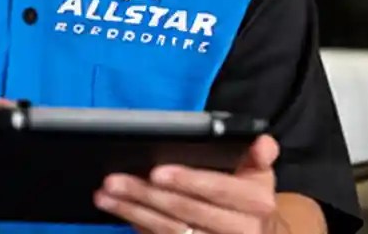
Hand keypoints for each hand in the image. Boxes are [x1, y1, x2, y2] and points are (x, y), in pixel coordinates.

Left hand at [94, 134, 280, 233]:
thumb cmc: (250, 197)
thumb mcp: (260, 173)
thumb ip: (258, 154)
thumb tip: (261, 143)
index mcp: (256, 202)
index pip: (217, 189)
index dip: (187, 181)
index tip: (156, 172)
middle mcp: (240, 229)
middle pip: (186, 211)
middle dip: (146, 195)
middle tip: (114, 181)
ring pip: (169, 231)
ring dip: (133, 212)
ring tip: (106, 196)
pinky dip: (140, 226)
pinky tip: (120, 213)